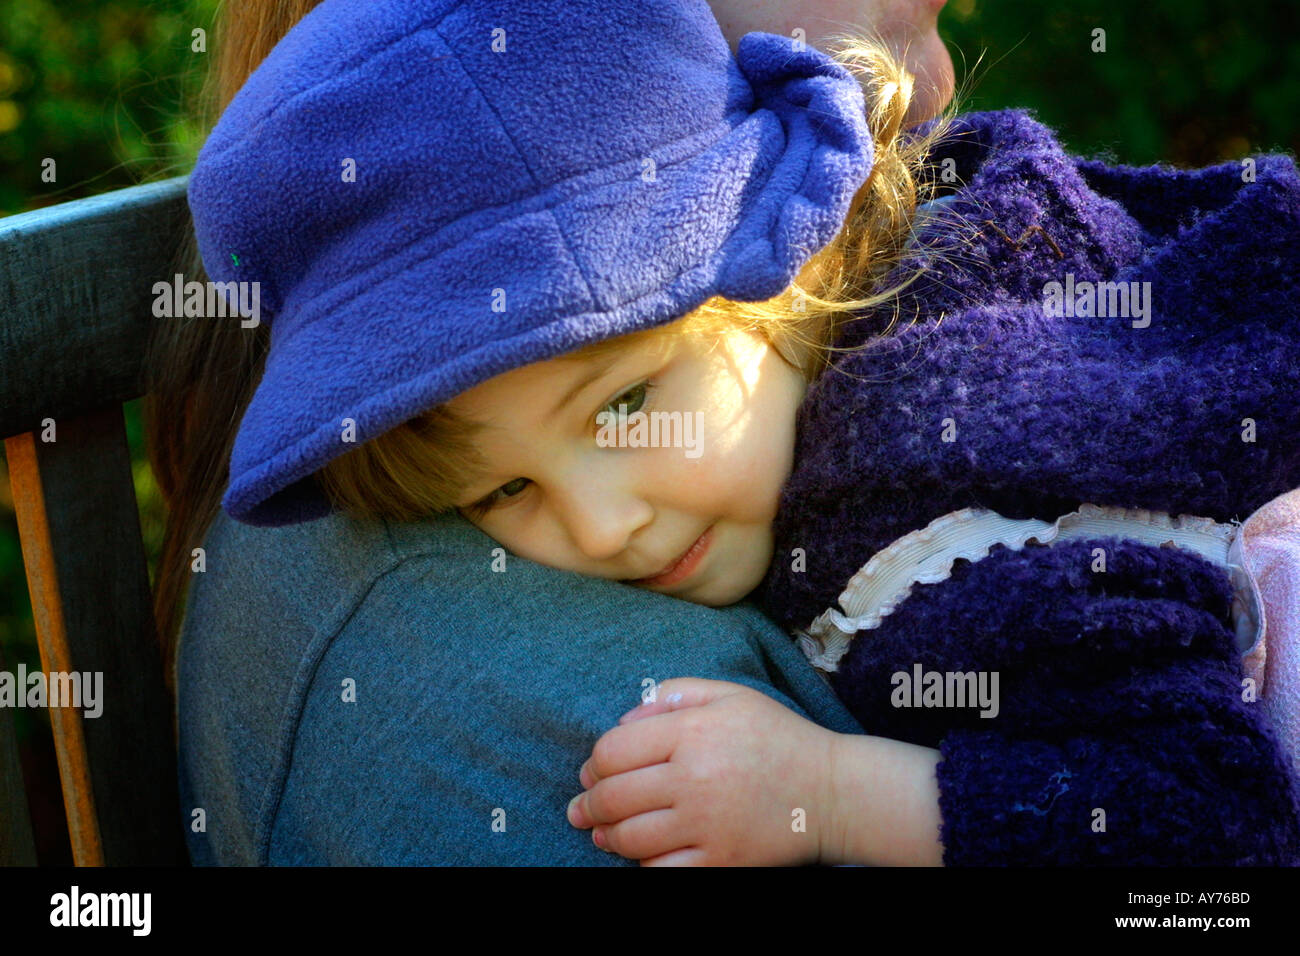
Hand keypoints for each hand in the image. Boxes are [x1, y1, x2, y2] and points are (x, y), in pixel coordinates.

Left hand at [565, 678, 838, 865]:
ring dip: (607, 837)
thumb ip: (674, 693)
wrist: (833, 792)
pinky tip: (641, 854)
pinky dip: (643, 864)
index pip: (613, 751)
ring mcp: (707, 823)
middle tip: (583, 808)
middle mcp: (695, 777)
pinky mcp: (721, 861)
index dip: (593, 763)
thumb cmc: (778, 737)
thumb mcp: (731, 695)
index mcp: (693, 730)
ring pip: (629, 837)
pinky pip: (660, 871)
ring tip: (602, 834)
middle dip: (589, 804)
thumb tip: (625, 719)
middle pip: (612, 796)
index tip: (592, 771)